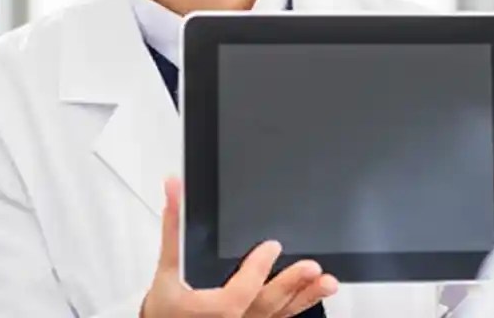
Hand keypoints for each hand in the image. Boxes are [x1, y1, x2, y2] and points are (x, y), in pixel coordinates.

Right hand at [141, 177, 338, 317]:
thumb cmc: (166, 308)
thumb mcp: (166, 269)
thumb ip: (174, 228)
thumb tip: (175, 188)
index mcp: (209, 310)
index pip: (238, 293)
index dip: (257, 270)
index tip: (272, 245)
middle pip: (264, 305)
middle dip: (289, 284)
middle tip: (311, 266)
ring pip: (278, 315)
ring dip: (304, 296)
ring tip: (327, 281)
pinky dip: (300, 303)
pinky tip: (317, 289)